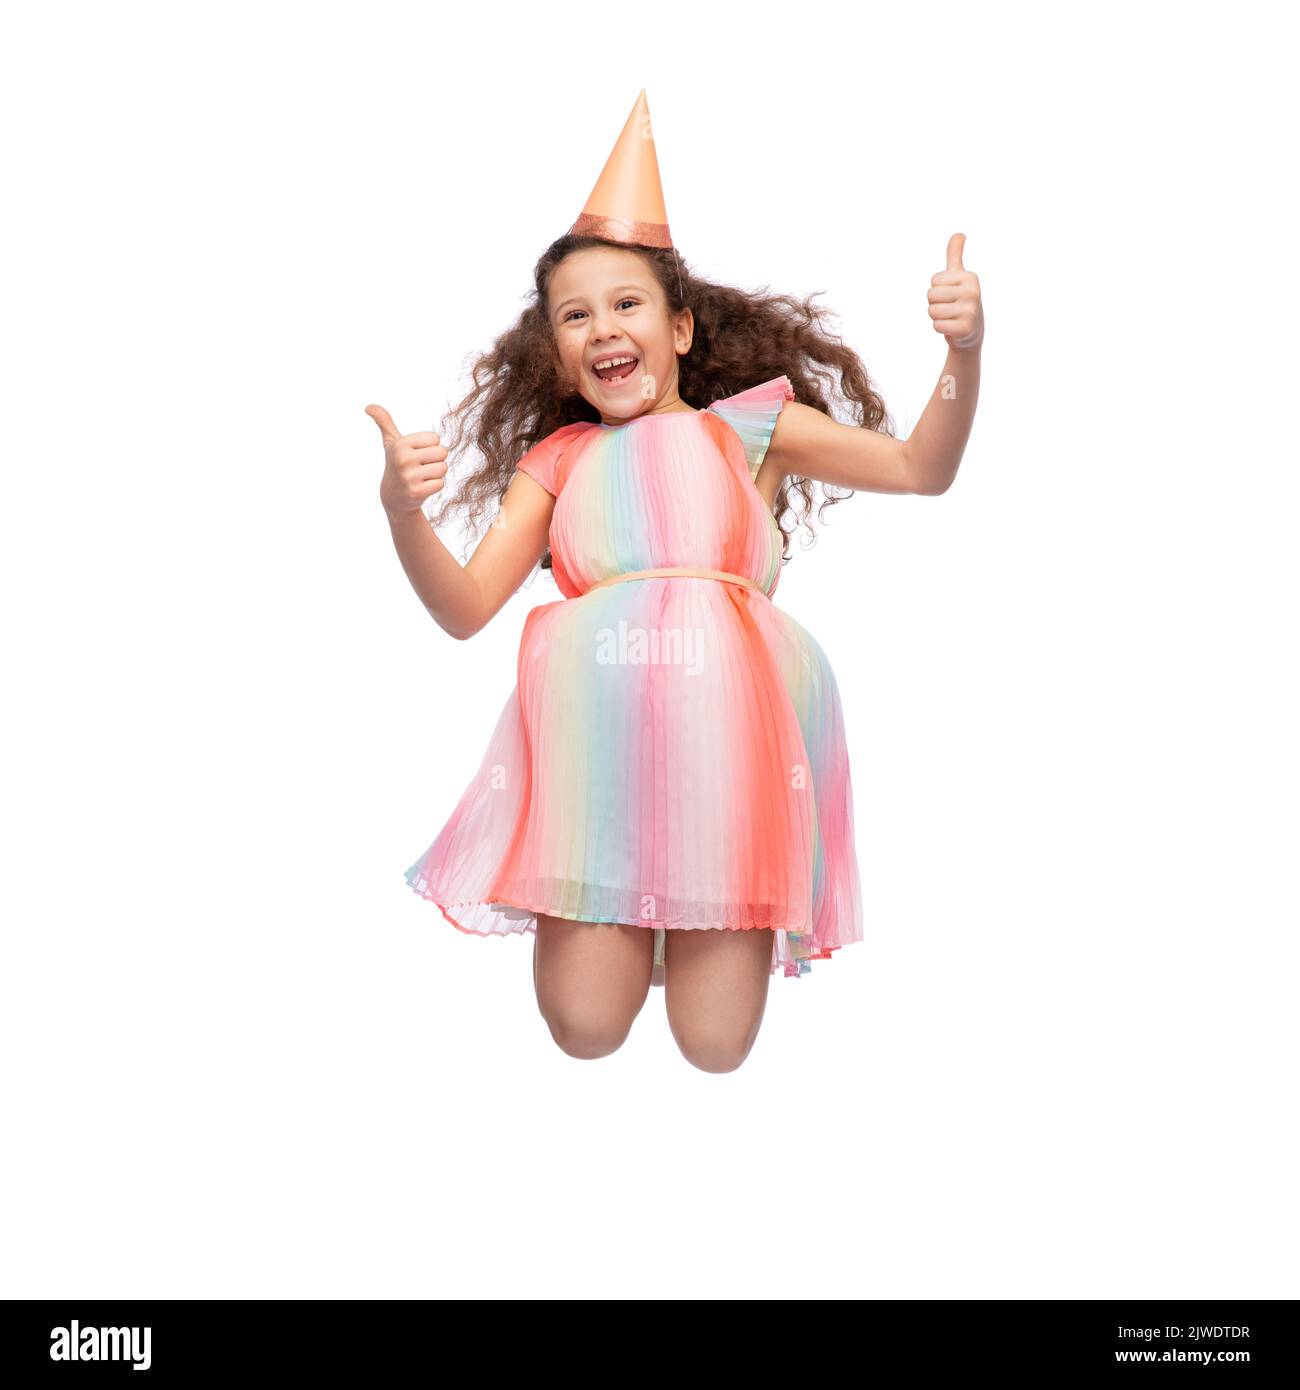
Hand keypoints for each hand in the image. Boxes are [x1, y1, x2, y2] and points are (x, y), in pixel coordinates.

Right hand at [366, 404, 448, 515]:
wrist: (393, 496)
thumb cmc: (397, 464)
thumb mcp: (391, 442)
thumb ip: (385, 422)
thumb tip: (368, 406)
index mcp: (400, 444)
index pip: (435, 439)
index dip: (430, 447)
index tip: (417, 454)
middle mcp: (403, 458)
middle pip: (442, 452)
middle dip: (435, 460)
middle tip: (420, 467)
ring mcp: (409, 476)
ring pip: (443, 468)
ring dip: (436, 474)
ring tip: (421, 477)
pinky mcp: (416, 492)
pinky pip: (440, 483)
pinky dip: (435, 486)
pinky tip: (422, 487)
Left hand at [928, 233, 982, 351]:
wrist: (972, 330)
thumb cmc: (961, 300)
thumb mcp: (959, 276)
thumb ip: (955, 255)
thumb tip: (959, 233)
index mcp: (970, 277)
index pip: (934, 281)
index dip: (937, 289)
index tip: (950, 294)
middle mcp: (973, 292)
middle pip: (931, 295)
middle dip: (935, 303)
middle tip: (949, 307)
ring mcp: (970, 311)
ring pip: (932, 311)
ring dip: (937, 316)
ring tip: (950, 316)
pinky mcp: (965, 328)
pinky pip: (937, 325)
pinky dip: (940, 328)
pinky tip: (952, 327)